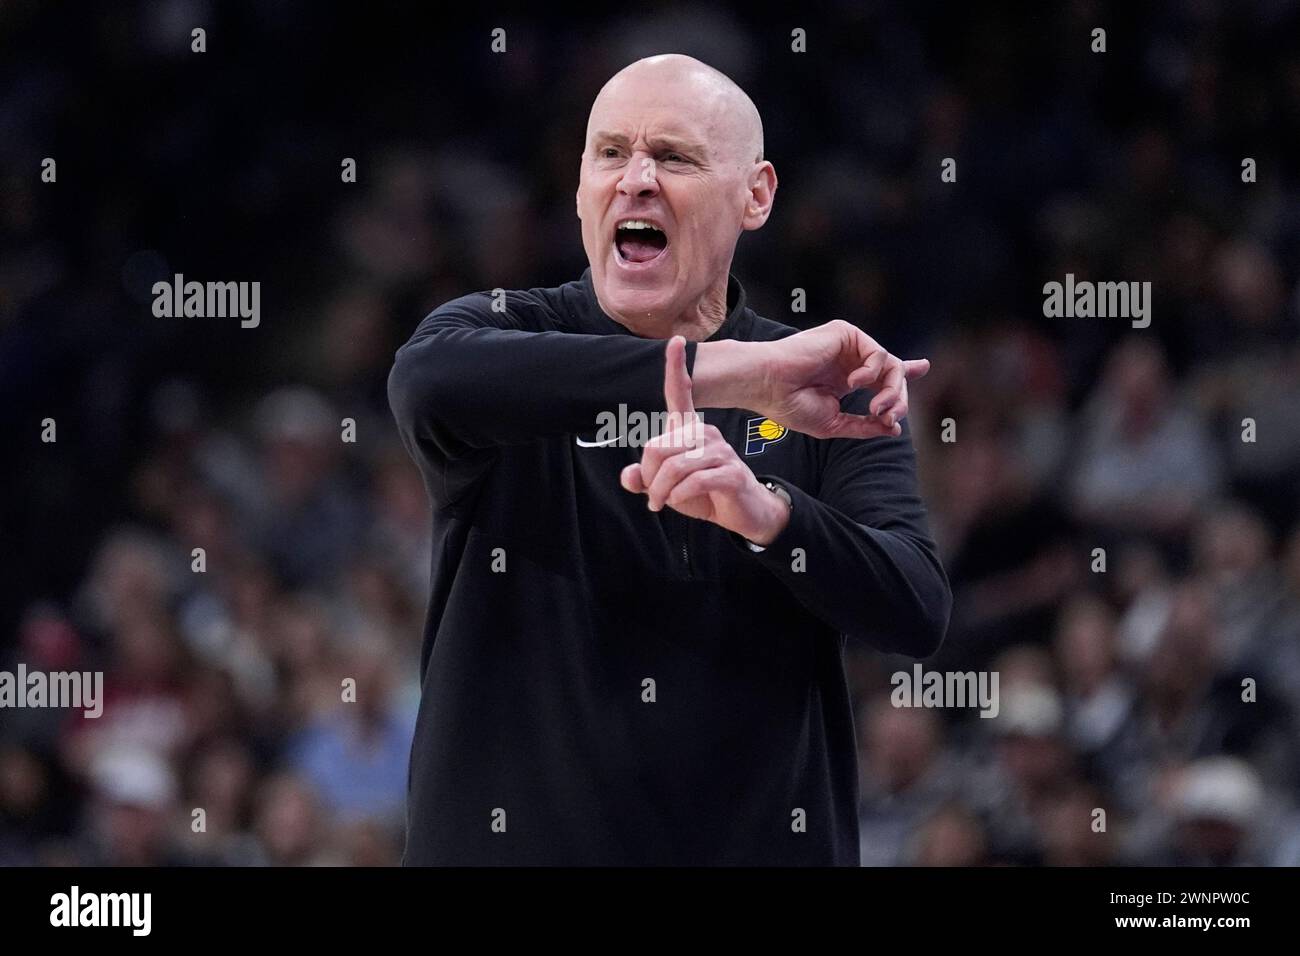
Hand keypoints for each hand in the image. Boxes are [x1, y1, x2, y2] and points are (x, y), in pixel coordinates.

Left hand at [620, 336, 790, 544]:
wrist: (741, 513)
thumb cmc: (704, 493)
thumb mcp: (668, 487)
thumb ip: (645, 479)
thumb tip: (627, 477)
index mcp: (690, 429)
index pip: (680, 392)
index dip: (675, 366)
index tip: (675, 340)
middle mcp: (705, 433)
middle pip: (657, 446)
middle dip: (648, 476)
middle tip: (653, 494)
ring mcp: (720, 451)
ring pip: (674, 466)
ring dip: (661, 490)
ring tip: (662, 501)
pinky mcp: (730, 472)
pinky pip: (693, 480)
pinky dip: (678, 495)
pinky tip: (678, 500)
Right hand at [694, 319, 929, 439]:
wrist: (768, 386)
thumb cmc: (790, 405)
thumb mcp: (834, 424)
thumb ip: (864, 425)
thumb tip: (893, 428)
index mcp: (844, 378)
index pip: (880, 375)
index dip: (903, 373)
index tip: (922, 366)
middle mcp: (849, 360)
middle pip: (892, 374)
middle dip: (899, 399)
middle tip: (889, 417)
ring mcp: (848, 346)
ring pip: (891, 365)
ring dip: (891, 391)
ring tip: (876, 408)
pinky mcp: (846, 334)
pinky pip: (878, 353)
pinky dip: (873, 372)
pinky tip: (854, 383)